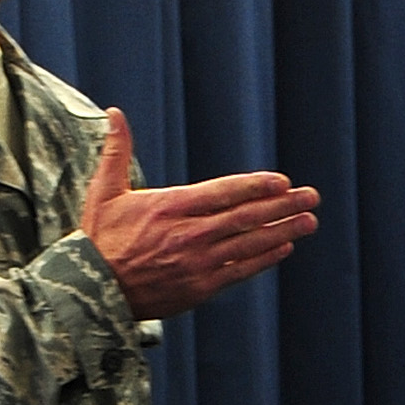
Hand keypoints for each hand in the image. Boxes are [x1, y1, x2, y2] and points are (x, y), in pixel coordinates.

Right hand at [83, 109, 319, 319]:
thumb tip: (114, 113)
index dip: (256, 187)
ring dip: (283, 231)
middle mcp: (188, 234)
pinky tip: (284, 247)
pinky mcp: (201, 288)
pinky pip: (241, 270)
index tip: (283, 181)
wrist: (93, 290)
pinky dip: (264, 258)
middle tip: (312, 197)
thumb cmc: (99, 238)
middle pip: (245, 217)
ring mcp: (197, 262)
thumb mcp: (103, 191)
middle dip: (283, 206)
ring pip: (249, 243)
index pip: (222, 193)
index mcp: (169, 207)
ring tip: (309, 220)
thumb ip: (116, 152)